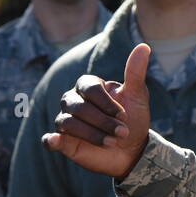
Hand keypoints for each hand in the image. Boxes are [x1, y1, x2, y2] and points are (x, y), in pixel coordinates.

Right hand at [42, 44, 150, 177]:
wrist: (132, 150)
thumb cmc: (133, 119)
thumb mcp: (137, 96)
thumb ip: (135, 72)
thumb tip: (144, 46)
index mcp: (89, 86)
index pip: (89, 87)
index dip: (106, 102)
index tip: (124, 114)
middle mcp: (74, 101)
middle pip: (78, 106)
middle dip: (102, 121)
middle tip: (122, 133)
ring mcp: (67, 120)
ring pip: (67, 123)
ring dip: (91, 133)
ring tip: (112, 142)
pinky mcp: (63, 141)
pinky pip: (51, 138)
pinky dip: (52, 140)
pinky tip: (54, 141)